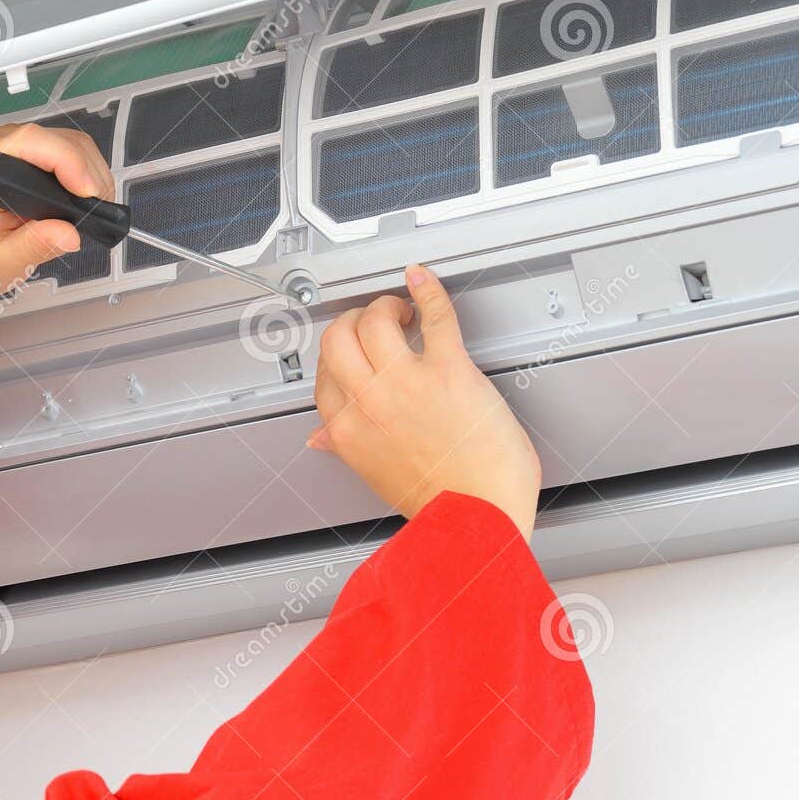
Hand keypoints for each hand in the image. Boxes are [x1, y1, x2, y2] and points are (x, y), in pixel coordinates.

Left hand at [0, 122, 115, 304]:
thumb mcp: (0, 260)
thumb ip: (33, 245)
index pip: (32, 142)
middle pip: (59, 140)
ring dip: (92, 173)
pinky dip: (85, 173)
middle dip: (88, 173)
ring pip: (69, 142)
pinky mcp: (28, 153)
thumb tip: (70, 235)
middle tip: (99, 212)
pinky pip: (67, 151)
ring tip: (96, 209)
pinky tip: (86, 201)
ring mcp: (13, 145)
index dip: (69, 163)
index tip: (89, 196)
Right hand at [309, 264, 541, 539]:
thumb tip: (320, 439)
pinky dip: (428, 290)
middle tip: (373, 324)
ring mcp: (406, 383)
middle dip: (353, 322)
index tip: (353, 349)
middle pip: (337, 337)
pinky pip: (434, 315)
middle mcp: (369, 402)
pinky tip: (424, 281)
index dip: (339, 354)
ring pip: (374, 319)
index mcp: (346, 430)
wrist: (479, 518)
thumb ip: (344, 449)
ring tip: (404, 313)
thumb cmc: (437, 501)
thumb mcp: (375, 475)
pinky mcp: (448, 370)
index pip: (323, 373)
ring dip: (387, 307)